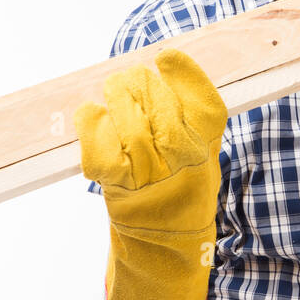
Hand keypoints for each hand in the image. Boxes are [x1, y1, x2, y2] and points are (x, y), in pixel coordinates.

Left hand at [74, 49, 228, 299]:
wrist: (164, 242)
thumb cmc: (183, 187)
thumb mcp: (204, 152)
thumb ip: (194, 114)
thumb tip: (170, 62)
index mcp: (207, 153)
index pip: (204, 107)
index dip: (186, 77)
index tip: (167, 57)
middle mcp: (182, 166)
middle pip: (161, 109)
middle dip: (141, 84)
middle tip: (132, 77)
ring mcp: (149, 177)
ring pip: (129, 123)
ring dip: (116, 98)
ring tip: (114, 90)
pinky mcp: (116, 187)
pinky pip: (100, 146)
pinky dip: (92, 124)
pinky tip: (93, 114)